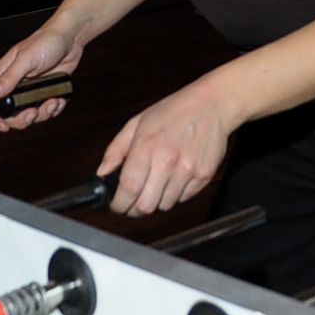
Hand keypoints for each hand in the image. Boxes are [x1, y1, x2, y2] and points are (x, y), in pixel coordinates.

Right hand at [0, 23, 81, 131]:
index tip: (3, 125)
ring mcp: (30, 92)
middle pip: (10, 116)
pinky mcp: (45, 94)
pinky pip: (46, 111)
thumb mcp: (26, 59)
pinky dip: (54, 109)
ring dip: (43, 113)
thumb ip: (10, 77)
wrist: (70, 39)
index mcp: (2, 76)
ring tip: (52, 101)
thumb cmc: (45, 41)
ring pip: (30, 116)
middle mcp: (14, 86)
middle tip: (33, 111)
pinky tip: (59, 98)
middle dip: (22, 119)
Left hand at [99, 78, 236, 215]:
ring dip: (157, 200)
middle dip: (135, 209)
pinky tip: (176, 176)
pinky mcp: (204, 176)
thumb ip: (116, 150)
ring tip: (158, 182)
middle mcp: (167, 160)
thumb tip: (102, 173)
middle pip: (146, 206)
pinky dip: (176, 194)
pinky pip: (183, 199)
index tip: (117, 206)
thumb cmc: (174, 112)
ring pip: (165, 205)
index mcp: (146, 147)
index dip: (119, 204)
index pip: (128, 189)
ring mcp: (187, 170)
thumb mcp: (137, 123)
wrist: (212, 105)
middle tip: (134, 202)